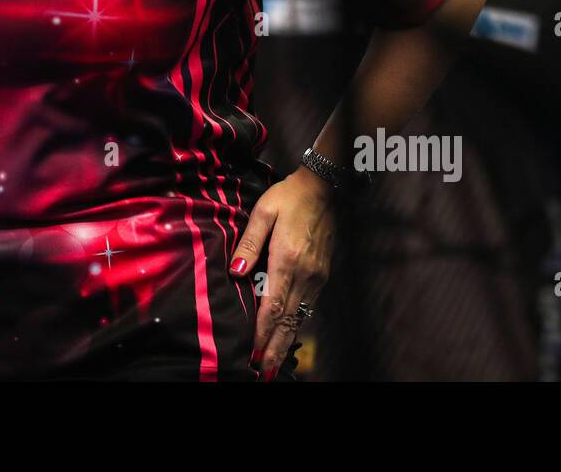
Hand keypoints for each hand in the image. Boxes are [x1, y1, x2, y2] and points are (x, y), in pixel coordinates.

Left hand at [228, 166, 334, 380]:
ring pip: (300, 317)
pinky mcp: (322, 274)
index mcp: (287, 259)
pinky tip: (288, 336)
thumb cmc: (289, 197)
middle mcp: (306, 274)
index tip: (252, 354)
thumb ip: (249, 244)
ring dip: (286, 342)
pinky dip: (297, 325)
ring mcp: (317, 276)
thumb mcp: (263, 212)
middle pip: (289, 320)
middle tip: (262, 373)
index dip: (262, 333)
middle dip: (274, 349)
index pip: (273, 305)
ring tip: (272, 362)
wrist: (324, 188)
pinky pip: (308, 306)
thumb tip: (236, 274)